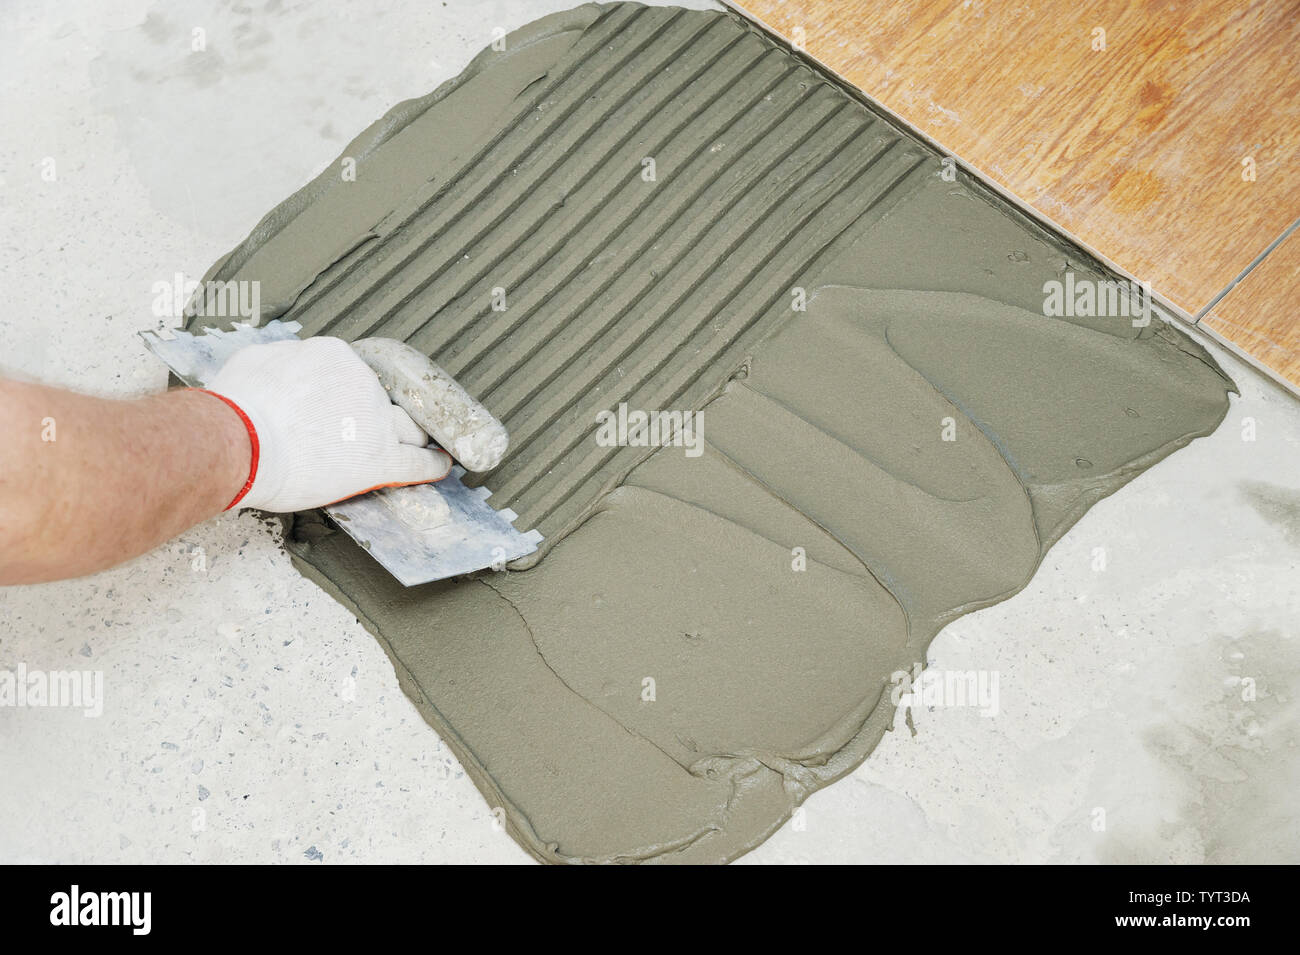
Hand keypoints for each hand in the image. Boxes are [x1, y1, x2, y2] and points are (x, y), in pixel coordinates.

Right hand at [206, 337, 451, 511]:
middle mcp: (363, 383)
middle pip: (387, 398)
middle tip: (379, 426)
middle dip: (385, 412)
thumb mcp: (256, 361)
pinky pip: (419, 462)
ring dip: (414, 436)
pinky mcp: (380, 459)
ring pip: (409, 427)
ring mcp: (376, 422)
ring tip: (421, 443)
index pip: (355, 373)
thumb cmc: (237, 405)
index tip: (346, 404)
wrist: (240, 442)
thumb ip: (282, 361)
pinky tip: (441, 464)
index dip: (350, 393)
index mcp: (335, 355)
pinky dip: (433, 464)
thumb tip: (285, 364)